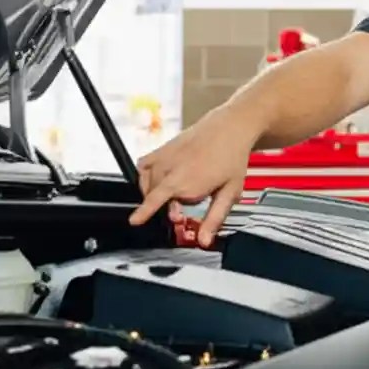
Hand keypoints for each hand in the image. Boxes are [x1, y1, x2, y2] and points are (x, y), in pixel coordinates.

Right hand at [127, 104, 263, 246]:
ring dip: (154, 193)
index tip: (135, 221)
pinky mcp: (162, 148)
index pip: (159, 202)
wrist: (231, 127)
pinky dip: (144, 176)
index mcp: (186, 183)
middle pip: (155, 197)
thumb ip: (214, 219)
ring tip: (172, 195)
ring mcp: (164, 157)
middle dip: (165, 207)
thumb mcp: (230, 193)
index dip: (148, 213)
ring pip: (146, 182)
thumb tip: (204, 241)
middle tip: (179, 211)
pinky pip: (143, 165)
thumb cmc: (232, 157)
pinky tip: (155, 180)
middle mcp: (171, 170)